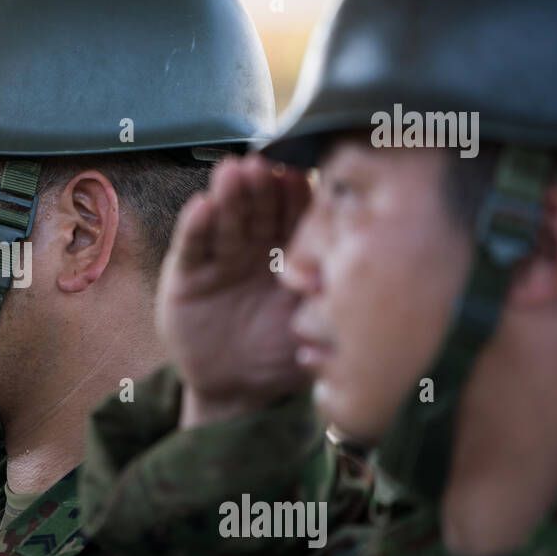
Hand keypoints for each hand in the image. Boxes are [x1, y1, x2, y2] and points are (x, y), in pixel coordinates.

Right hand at [156, 155, 312, 426]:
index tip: (300, 176)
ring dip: (228, 196)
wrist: (235, 389)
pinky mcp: (186, 274)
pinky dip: (195, 227)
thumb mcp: (316, 330)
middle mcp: (254, 248)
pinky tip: (201, 206)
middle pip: (258, 210)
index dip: (296, 197)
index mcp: (289, 254)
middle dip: (260, 187)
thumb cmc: (282, 358)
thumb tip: (370, 273)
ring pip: (226, 220)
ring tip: (231, 173)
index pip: (295, 217)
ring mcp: (220, 259)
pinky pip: (192, 247)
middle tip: (262, 166)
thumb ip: (333, 299)